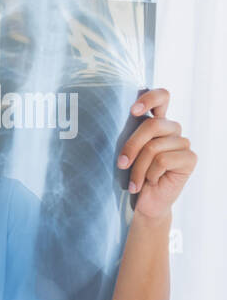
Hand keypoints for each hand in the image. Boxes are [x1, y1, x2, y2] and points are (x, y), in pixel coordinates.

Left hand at [118, 88, 196, 219]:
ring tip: (135, 182)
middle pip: (152, 125)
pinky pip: (163, 160)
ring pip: (154, 147)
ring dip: (138, 168)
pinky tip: (150, 183)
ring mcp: (182, 143)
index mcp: (156, 123)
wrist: (144, 203)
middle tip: (121, 164)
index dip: (149, 98)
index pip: (162, 97)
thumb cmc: (131, 176)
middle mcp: (171, 129)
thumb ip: (125, 135)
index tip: (132, 111)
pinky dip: (150, 174)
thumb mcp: (124, 153)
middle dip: (131, 146)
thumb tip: (109, 120)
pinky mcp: (189, 158)